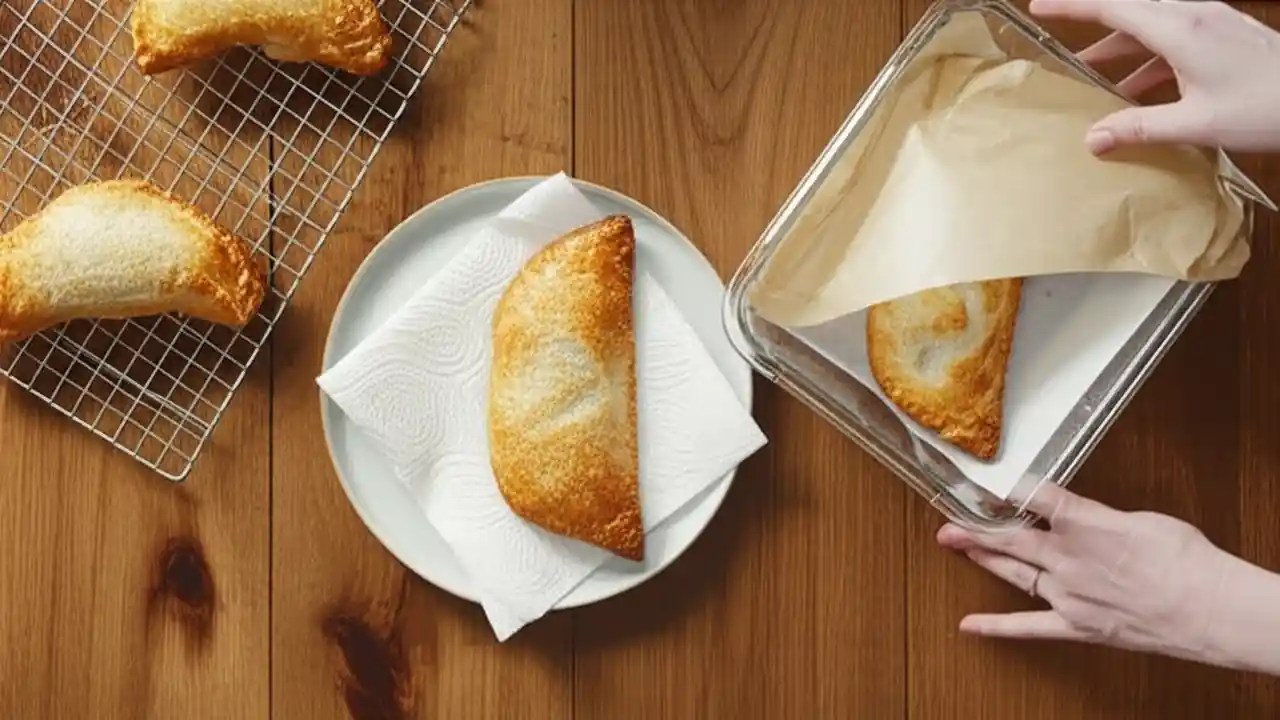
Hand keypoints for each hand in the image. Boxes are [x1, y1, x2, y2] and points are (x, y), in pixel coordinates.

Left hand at [937, 482, 1279, 674]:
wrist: (1210, 609)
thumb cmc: (1186, 560)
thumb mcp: (1142, 519)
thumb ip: (1102, 518)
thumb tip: (1084, 517)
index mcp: (1084, 523)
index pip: (1035, 496)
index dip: (1011, 487)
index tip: (989, 480)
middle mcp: (1067, 557)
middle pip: (1011, 537)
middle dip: (976, 526)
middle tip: (948, 519)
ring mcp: (1068, 594)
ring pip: (1015, 573)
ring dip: (983, 558)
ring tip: (955, 544)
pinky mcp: (1077, 624)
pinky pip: (1029, 627)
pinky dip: (997, 627)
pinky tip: (969, 625)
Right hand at [1030, 0, 1279, 153]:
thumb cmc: (1267, 107)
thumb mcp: (1196, 123)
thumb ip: (1139, 128)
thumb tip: (1093, 138)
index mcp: (1181, 29)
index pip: (1113, 7)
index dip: (1074, 5)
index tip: (1040, 7)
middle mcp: (1195, 16)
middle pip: (1130, 11)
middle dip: (1092, 23)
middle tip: (1058, 35)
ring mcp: (1213, 24)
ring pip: (1152, 27)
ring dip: (1121, 49)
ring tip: (1093, 75)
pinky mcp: (1226, 37)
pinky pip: (1175, 38)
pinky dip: (1150, 59)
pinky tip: (1140, 91)